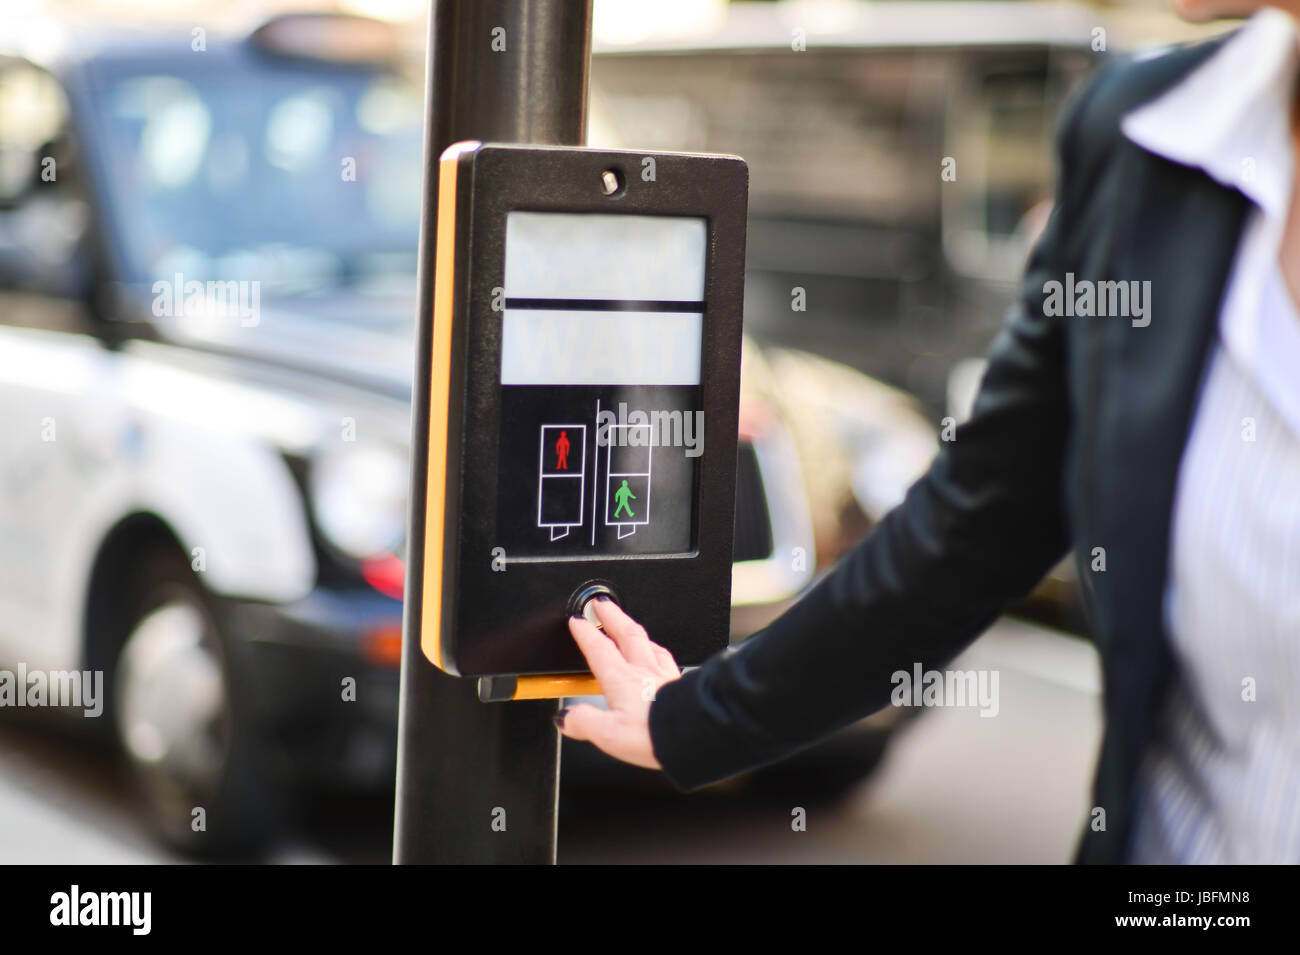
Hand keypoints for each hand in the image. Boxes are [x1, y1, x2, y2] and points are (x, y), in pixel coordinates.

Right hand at [556, 599, 680, 769]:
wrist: (693, 735)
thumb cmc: (655, 735)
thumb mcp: (608, 734)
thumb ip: (583, 722)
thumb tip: (565, 718)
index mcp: (622, 680)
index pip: (599, 649)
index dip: (585, 632)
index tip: (577, 620)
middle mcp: (644, 671)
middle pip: (626, 634)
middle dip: (611, 615)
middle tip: (601, 603)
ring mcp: (665, 675)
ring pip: (648, 643)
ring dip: (634, 630)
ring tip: (628, 625)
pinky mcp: (680, 684)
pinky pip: (666, 658)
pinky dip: (657, 650)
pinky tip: (659, 655)